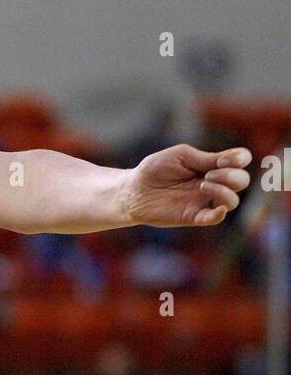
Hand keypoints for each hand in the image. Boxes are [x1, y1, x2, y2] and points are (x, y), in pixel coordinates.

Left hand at [122, 144, 251, 227]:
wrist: (134, 190)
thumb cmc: (155, 170)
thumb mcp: (181, 156)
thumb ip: (205, 158)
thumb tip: (229, 161)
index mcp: (211, 165)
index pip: (240, 161)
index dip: (239, 159)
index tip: (222, 160)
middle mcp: (212, 183)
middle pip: (241, 181)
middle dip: (231, 176)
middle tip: (208, 174)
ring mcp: (204, 201)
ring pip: (233, 201)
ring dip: (224, 192)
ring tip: (202, 186)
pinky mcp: (194, 216)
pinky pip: (216, 218)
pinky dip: (220, 212)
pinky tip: (215, 206)